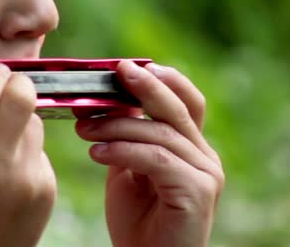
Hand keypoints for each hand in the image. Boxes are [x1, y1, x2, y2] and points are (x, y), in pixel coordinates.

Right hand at [0, 63, 55, 246]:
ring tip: (2, 129)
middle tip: (4, 87)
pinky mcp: (45, 189)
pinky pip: (41, 150)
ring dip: (21, 116)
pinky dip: (28, 149)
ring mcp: (23, 177)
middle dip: (15, 84)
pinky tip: (9, 165)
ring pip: (35, 121)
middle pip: (21, 97)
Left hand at [75, 61, 223, 246]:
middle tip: (113, 72)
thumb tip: (102, 101)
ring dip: (117, 126)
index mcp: (192, 148)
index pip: (187, 100)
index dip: (162, 79)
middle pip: (177, 108)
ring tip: (84, 127)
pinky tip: (96, 152)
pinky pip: (156, 159)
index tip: (126, 66)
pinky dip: (123, 151)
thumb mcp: (128, 171)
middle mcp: (205, 157)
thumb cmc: (139, 224)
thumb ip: (126, 138)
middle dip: (143, 86)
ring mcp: (206, 174)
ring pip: (160, 133)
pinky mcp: (197, 192)